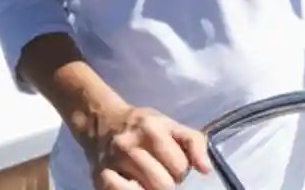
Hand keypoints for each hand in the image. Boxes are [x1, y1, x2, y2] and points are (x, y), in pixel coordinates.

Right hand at [76, 103, 212, 189]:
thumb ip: (195, 143)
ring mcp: (113, 162)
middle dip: (168, 183)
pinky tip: (135, 186)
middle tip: (162, 174)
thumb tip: (206, 169)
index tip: (174, 163)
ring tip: (149, 180)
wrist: (102, 122)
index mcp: (152, 128)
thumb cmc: (144, 126)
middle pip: (164, 185)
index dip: (182, 168)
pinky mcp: (99, 177)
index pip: (180, 166)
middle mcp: (130, 145)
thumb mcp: (172, 126)